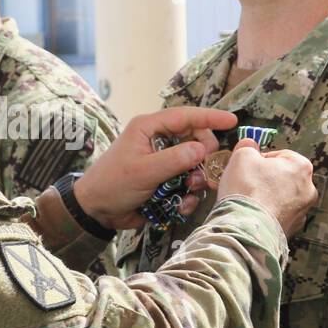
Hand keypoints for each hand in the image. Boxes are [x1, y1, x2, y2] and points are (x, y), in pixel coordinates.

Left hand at [73, 107, 237, 230]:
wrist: (95, 211)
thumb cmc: (112, 184)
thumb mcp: (143, 171)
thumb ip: (174, 159)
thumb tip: (202, 149)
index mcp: (149, 128)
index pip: (185, 116)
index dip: (209, 117)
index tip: (232, 121)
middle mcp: (158, 141)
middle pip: (195, 140)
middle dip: (203, 157)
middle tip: (202, 172)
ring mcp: (162, 161)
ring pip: (194, 164)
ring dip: (196, 179)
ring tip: (189, 190)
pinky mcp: (164, 180)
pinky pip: (186, 183)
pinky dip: (188, 195)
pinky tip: (180, 205)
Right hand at [215, 138, 317, 238]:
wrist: (247, 229)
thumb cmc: (247, 189)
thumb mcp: (242, 155)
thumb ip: (248, 145)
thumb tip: (249, 145)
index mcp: (301, 166)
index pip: (279, 156)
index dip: (259, 160)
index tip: (247, 167)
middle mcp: (308, 190)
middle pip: (282, 178)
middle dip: (265, 180)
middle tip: (245, 183)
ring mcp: (302, 212)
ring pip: (281, 199)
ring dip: (266, 198)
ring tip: (247, 201)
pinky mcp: (292, 230)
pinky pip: (278, 216)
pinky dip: (267, 214)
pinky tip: (252, 215)